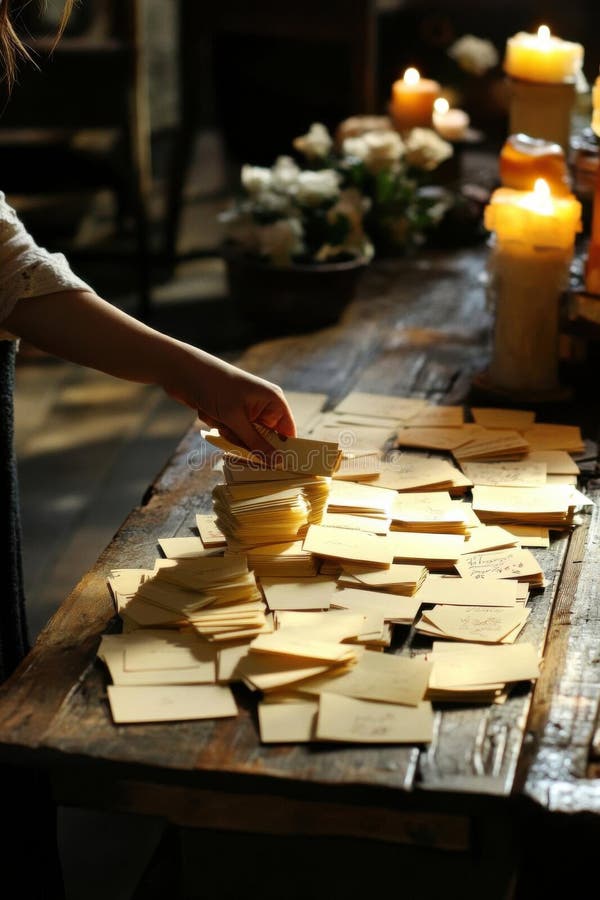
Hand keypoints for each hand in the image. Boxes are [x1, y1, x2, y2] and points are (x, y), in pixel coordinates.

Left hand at [166, 347, 295, 451]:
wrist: (184, 372)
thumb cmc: (215, 387)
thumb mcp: (236, 419)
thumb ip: (256, 443)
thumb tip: (278, 462)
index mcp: (273, 401)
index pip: (287, 432)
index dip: (283, 449)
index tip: (277, 468)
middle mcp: (263, 405)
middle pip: (264, 439)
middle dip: (244, 439)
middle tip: (231, 429)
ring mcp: (246, 410)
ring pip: (244, 438)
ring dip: (228, 432)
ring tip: (217, 414)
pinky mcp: (231, 413)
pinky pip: (230, 432)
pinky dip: (219, 427)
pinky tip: (210, 411)